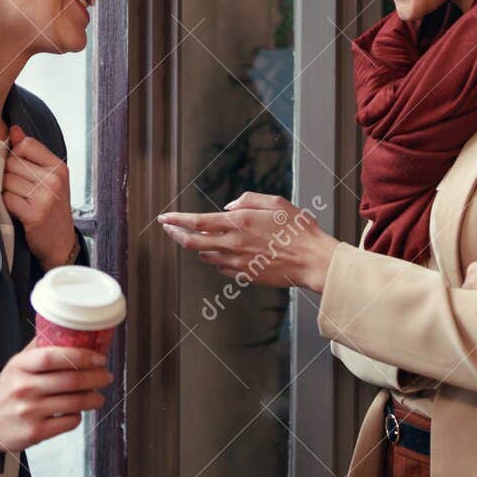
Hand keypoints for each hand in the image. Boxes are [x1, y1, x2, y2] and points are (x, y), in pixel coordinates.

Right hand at [0, 342, 111, 453]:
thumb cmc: (6, 393)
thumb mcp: (15, 367)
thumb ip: (37, 350)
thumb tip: (63, 331)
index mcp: (19, 367)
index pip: (53, 356)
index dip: (81, 356)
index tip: (98, 357)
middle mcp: (24, 388)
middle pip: (70, 380)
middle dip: (95, 377)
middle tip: (106, 376)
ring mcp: (30, 411)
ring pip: (74, 403)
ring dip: (93, 398)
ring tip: (98, 396)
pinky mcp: (36, 432)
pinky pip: (68, 422)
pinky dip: (78, 416)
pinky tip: (77, 412)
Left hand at [4, 126, 77, 268]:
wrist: (60, 243)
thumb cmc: (51, 207)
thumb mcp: (48, 178)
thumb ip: (30, 153)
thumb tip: (14, 129)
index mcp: (59, 167)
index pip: (26, 144)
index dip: (16, 154)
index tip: (19, 168)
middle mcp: (54, 180)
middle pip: (12, 163)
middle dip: (9, 176)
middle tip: (21, 190)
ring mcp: (45, 198)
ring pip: (7, 181)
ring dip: (7, 192)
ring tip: (20, 201)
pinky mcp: (34, 214)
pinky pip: (7, 199)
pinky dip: (7, 205)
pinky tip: (18, 211)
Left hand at [157, 192, 339, 292]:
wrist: (313, 261)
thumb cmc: (298, 229)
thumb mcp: (275, 203)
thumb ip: (247, 200)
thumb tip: (227, 207)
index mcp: (239, 223)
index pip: (197, 222)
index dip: (177, 220)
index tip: (164, 218)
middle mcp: (234, 244)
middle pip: (192, 243)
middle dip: (175, 234)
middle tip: (168, 228)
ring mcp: (238, 262)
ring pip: (207, 256)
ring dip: (200, 247)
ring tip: (201, 238)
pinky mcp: (246, 275)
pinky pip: (222, 268)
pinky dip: (218, 259)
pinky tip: (224, 252)